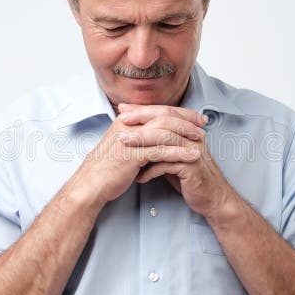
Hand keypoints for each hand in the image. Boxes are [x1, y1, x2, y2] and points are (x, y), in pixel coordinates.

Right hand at [70, 104, 206, 207]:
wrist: (91, 185)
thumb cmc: (107, 168)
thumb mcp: (123, 146)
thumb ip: (139, 136)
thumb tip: (156, 134)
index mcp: (126, 120)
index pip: (157, 110)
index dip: (179, 112)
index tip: (195, 117)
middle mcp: (128, 125)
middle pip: (163, 116)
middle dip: (186, 119)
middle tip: (203, 124)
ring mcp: (130, 139)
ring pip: (164, 131)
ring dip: (185, 134)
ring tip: (201, 139)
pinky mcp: (133, 155)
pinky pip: (161, 150)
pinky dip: (179, 152)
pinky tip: (192, 156)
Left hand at [118, 104, 235, 217]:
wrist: (211, 197)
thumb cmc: (188, 176)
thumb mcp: (171, 155)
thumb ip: (158, 143)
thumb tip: (135, 131)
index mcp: (188, 130)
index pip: (164, 112)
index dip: (143, 109)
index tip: (123, 109)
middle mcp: (193, 137)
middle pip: (165, 120)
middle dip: (141, 119)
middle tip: (121, 121)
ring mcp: (194, 151)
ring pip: (166, 139)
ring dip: (142, 141)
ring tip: (124, 144)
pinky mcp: (193, 168)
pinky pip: (168, 164)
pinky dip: (151, 170)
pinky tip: (139, 176)